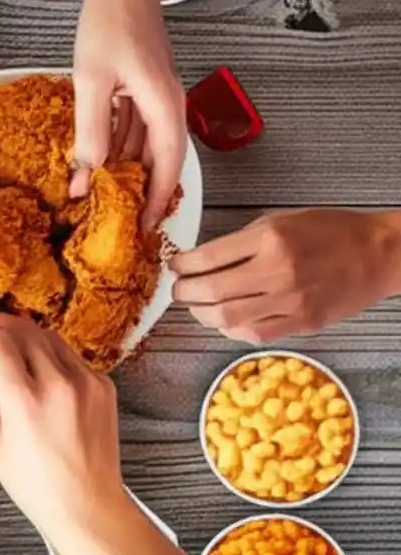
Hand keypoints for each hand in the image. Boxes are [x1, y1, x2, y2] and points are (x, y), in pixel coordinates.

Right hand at [0, 314, 124, 540]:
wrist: (88, 505)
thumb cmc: (38, 486)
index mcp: (25, 401)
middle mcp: (58, 385)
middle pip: (24, 332)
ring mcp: (85, 383)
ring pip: (50, 338)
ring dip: (25, 333)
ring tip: (8, 339)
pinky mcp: (103, 386)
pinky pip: (71, 357)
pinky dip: (50, 353)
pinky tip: (38, 364)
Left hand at [72, 0, 184, 231]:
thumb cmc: (111, 22)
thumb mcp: (92, 81)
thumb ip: (91, 131)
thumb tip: (86, 178)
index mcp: (164, 106)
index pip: (166, 165)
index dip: (158, 199)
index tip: (148, 228)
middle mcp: (166, 106)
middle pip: (159, 161)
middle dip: (144, 194)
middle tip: (125, 227)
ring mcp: (155, 98)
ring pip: (144, 147)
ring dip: (128, 174)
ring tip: (109, 205)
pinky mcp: (141, 91)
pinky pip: (132, 130)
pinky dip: (118, 150)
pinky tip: (101, 167)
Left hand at [171, 209, 400, 342]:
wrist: (378, 253)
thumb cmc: (331, 231)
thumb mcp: (280, 220)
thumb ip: (240, 241)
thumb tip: (201, 260)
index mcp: (269, 239)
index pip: (207, 258)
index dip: (182, 265)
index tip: (175, 266)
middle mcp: (277, 271)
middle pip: (210, 292)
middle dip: (184, 293)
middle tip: (179, 289)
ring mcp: (290, 301)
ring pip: (226, 318)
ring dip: (202, 314)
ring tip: (198, 305)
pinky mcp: (302, 323)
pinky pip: (253, 334)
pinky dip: (231, 329)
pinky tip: (227, 319)